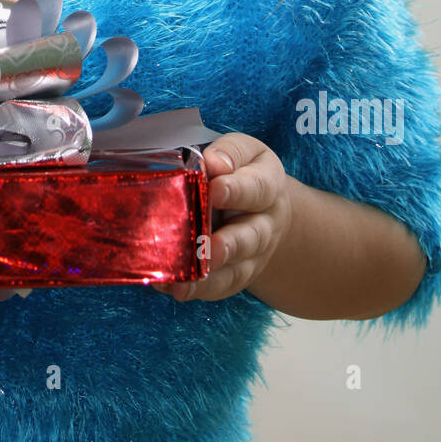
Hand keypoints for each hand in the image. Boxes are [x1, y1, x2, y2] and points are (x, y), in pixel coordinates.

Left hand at [151, 133, 292, 302]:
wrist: (262, 205)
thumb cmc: (242, 171)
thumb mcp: (242, 152)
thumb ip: (229, 154)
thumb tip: (213, 163)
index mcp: (268, 185)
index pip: (256, 188)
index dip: (236, 190)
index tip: (214, 190)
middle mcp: (265, 223)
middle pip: (251, 237)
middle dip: (228, 245)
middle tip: (206, 248)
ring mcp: (253, 254)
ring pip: (236, 270)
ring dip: (209, 277)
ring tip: (183, 282)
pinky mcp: (238, 274)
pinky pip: (221, 287)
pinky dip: (198, 289)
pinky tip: (173, 287)